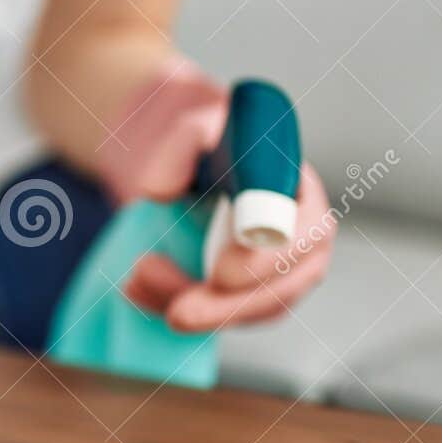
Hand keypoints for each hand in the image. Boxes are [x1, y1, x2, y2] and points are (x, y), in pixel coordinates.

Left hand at [99, 57, 335, 331]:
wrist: (194, 168)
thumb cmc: (210, 145)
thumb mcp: (194, 128)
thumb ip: (180, 144)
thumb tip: (156, 190)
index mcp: (302, 192)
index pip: (306, 233)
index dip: (266, 259)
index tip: (220, 273)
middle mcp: (303, 241)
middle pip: (283, 290)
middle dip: (226, 308)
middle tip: (177, 313)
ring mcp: (280, 275)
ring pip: (248, 313)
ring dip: (194, 311)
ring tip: (137, 280)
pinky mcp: (248, 297)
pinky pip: (219, 315)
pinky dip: (172, 305)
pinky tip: (135, 289)